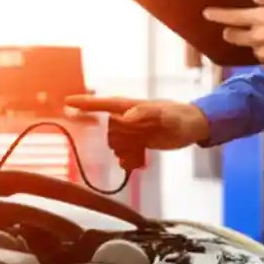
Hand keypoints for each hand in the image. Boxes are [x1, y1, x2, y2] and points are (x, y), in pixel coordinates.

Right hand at [64, 95, 211, 170]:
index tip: (67, 102)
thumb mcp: (167, 115)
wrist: (195, 126)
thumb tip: (124, 117)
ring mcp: (134, 131)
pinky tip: (137, 160)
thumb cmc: (182, 116)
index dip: (86, 103)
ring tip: (142, 148)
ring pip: (116, 143)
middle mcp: (130, 118)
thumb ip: (147, 113)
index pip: (105, 103)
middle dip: (119, 138)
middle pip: (110, 129)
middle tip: (141, 138)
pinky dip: (128, 159)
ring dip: (124, 150)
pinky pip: (125, 153)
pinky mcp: (140, 143)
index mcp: (132, 107)